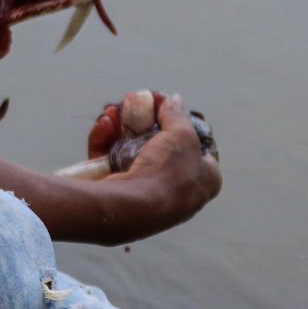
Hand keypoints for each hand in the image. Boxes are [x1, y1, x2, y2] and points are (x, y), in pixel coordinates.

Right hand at [93, 91, 220, 229]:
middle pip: (159, 145)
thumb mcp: (183, 135)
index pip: (197, 147)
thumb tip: (175, 100)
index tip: (165, 106)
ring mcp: (146, 192)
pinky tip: (103, 124)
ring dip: (120, 126)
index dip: (181, 123)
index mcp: (203, 180)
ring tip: (112, 110)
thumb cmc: (168, 173)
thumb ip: (177, 115)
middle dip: (142, 120)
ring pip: (131, 151)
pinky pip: (112, 161)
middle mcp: (177, 189)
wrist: (132, 208)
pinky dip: (106, 141)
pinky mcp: (119, 192)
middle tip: (131, 102)